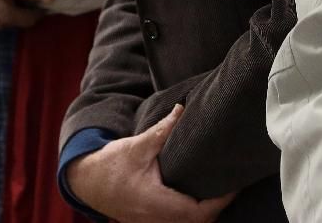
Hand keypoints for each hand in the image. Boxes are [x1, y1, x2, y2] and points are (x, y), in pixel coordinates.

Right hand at [67, 105, 235, 222]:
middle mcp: (155, 219)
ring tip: (222, 189)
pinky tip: (202, 198)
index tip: (234, 184)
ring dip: (206, 212)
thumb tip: (181, 108)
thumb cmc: (111, 164)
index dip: (220, 201)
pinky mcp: (151, 222)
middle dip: (218, 206)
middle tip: (233, 184)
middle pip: (198, 222)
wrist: (87, 181)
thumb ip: (161, 130)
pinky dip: (193, 214)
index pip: (197, 212)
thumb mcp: (137, 146)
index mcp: (155, 203)